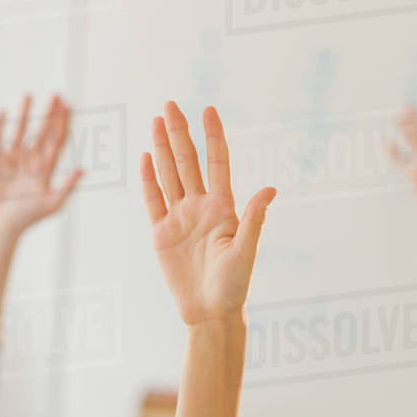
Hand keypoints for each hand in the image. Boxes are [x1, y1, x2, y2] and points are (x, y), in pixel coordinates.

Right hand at [0, 94, 82, 237]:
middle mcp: (30, 160)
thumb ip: (68, 187)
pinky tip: (3, 111)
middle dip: (50, 114)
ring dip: (25, 113)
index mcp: (46, 169)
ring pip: (20, 130)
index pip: (57, 141)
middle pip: (42, 131)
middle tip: (57, 95)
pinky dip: (0, 126)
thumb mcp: (52, 204)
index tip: (69, 106)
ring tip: (29, 94)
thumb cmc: (27, 219)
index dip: (64, 124)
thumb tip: (84, 169)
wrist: (0, 228)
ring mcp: (12, 160)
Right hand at [140, 102, 274, 325]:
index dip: (213, 136)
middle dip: (179, 133)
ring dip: (162, 149)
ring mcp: (179, 218)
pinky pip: (153, 201)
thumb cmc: (234, 285)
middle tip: (170, 105)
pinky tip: (145, 157)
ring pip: (169, 176)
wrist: (210, 312)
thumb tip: (271, 190)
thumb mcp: (246, 251)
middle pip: (188, 162)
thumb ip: (254, 219)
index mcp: (223, 207)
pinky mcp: (162, 234)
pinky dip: (149, 180)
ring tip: (156, 121)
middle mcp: (200, 207)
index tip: (208, 110)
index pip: (217, 163)